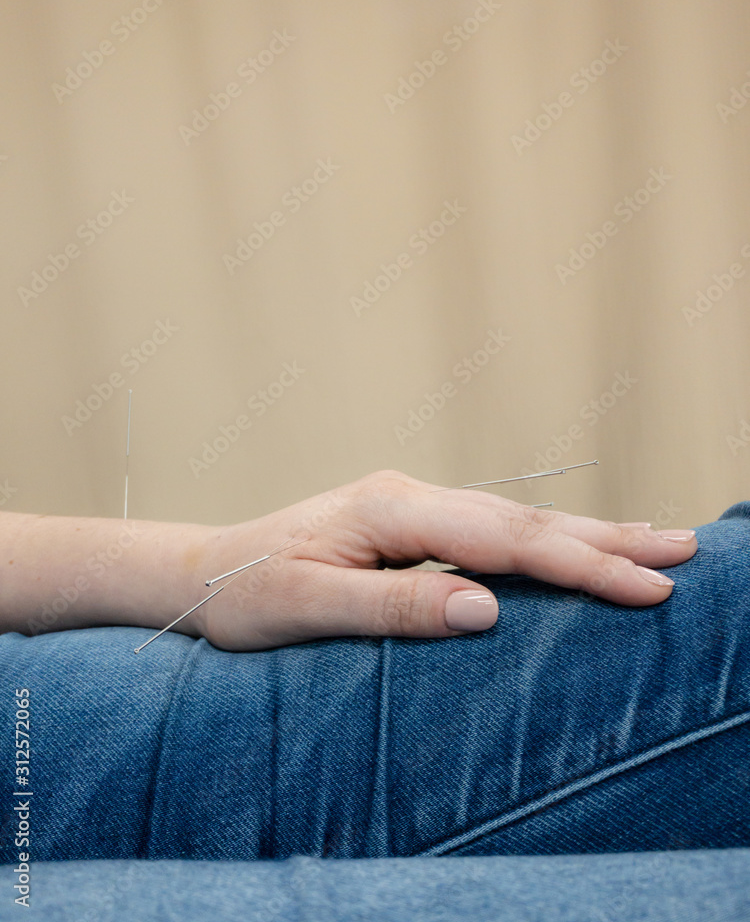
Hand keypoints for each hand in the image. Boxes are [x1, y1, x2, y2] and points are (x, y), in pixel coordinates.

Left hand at [194, 470, 697, 651]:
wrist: (204, 570)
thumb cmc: (248, 592)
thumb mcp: (308, 605)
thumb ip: (395, 606)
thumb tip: (487, 609)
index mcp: (389, 511)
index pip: (502, 542)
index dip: (578, 566)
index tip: (645, 586)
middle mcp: (409, 498)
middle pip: (521, 521)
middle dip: (603, 540)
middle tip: (682, 552)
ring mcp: (412, 508)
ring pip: (512, 522)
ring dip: (583, 535)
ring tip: (651, 542)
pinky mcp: (410, 526)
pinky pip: (491, 532)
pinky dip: (542, 542)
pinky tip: (569, 547)